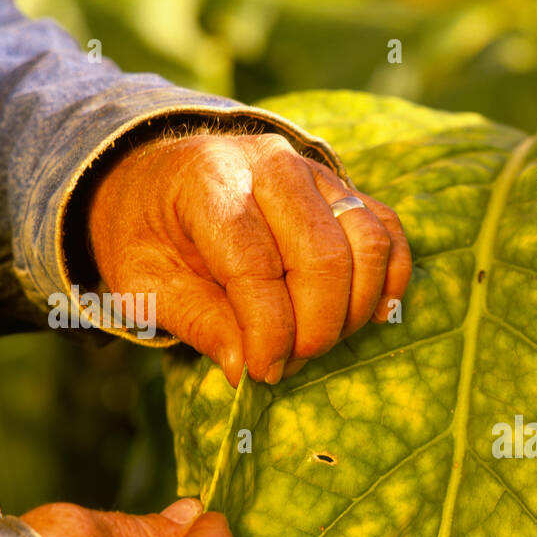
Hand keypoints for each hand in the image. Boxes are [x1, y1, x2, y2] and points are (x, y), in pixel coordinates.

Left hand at [87, 132, 412, 386]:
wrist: (158, 179)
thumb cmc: (149, 234)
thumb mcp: (145, 281)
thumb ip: (196, 322)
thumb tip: (248, 368)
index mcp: (209, 180)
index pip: (257, 265)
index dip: (268, 332)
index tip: (262, 372)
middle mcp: (271, 163)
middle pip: (323, 255)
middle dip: (316, 327)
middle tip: (291, 363)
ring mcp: (315, 170)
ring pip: (367, 241)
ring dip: (354, 308)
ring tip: (319, 341)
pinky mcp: (344, 188)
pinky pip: (388, 231)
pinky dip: (391, 280)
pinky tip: (368, 316)